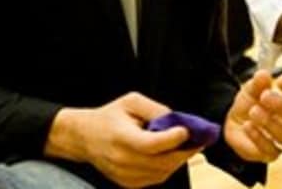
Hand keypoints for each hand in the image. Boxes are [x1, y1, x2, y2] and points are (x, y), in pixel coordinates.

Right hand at [45, 93, 200, 187]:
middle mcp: (122, 160)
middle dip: (184, 151)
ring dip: (177, 161)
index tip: (186, 130)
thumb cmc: (110, 116)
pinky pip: (155, 179)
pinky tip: (169, 155)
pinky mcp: (128, 184)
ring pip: (162, 173)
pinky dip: (166, 168)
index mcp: (121, 137)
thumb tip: (177, 121)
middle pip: (161, 162)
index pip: (151, 144)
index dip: (172, 139)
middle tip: (197, 140)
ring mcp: (124, 175)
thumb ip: (155, 109)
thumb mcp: (131, 102)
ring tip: (185, 146)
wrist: (84, 137)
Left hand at [224, 71, 281, 162]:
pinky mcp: (270, 154)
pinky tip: (248, 125)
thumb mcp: (252, 90)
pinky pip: (269, 149)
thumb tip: (263, 75)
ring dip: (269, 122)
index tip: (281, 80)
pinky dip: (258, 137)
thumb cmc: (252, 105)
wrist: (234, 124)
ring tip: (254, 111)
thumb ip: (258, 83)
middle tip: (266, 95)